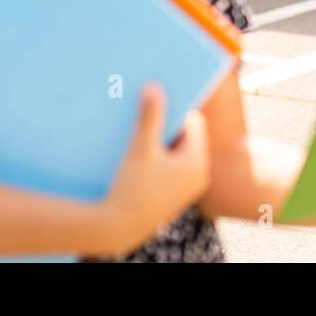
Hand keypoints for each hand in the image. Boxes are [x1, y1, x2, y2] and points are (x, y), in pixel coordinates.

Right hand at [99, 84, 210, 254]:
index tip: (156, 102)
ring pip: (174, 152)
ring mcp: (185, 188)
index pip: (193, 123)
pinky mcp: (171, 195)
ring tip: (137, 134)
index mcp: (198, 163)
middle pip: (184, 137)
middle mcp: (198, 176)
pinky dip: (155, 158)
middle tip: (145, 112)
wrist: (117, 229)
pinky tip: (135, 155)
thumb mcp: (140, 148)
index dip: (175, 110)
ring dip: (158, 141)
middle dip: (165, 125)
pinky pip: (167, 167)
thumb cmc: (131, 189)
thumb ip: (149, 116)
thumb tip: (154, 86)